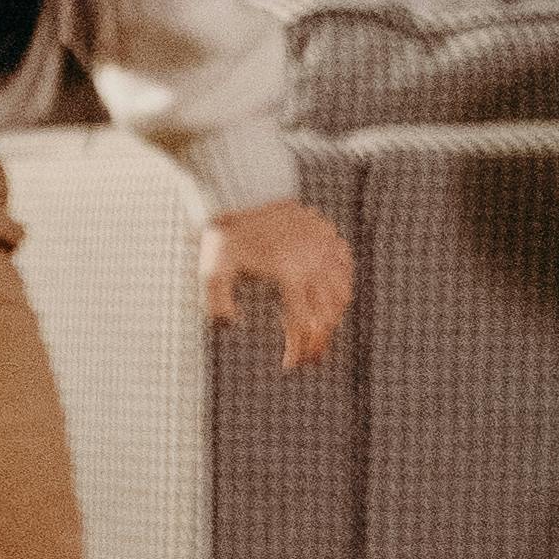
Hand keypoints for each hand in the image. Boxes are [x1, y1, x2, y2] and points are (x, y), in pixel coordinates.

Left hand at [203, 198, 355, 372]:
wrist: (244, 192)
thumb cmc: (226, 235)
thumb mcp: (212, 267)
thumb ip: (216, 300)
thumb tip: (228, 327)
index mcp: (289, 274)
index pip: (302, 324)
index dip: (299, 350)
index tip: (290, 365)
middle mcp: (313, 263)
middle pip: (327, 315)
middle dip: (319, 343)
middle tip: (309, 359)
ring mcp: (325, 248)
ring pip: (342, 294)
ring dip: (333, 319)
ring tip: (318, 334)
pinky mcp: (329, 236)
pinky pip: (346, 268)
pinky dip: (342, 288)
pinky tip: (331, 301)